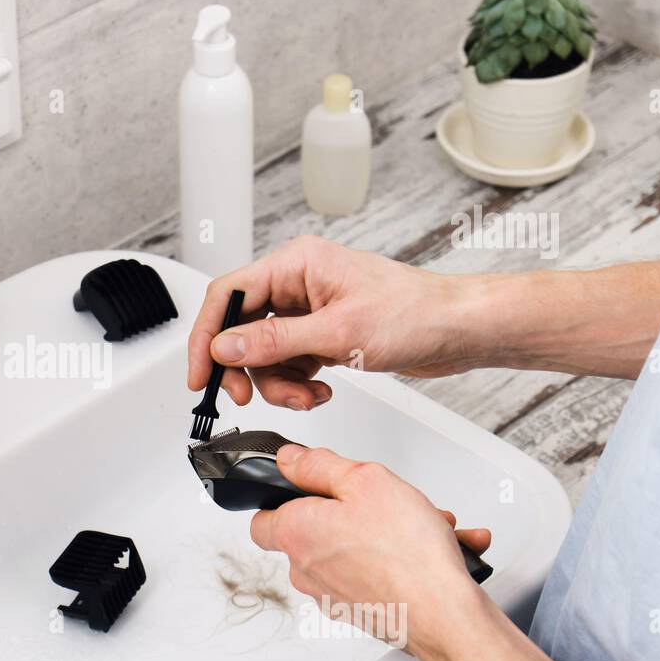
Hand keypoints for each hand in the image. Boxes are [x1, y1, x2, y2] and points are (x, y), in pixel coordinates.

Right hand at [187, 235, 481, 410]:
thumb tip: (224, 346)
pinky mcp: (323, 334)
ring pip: (264, 354)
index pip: (228, 295)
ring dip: (278, 383)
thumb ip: (274, 342)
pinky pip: (288, 363)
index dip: (207, 335)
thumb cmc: (416, 314)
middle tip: (245, 396)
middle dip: (245, 368)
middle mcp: (298, 283)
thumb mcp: (337, 333)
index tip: (200, 373)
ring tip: (307, 394)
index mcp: (297, 264)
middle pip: (242, 328)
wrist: (459, 331)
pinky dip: (297, 384)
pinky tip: (321, 390)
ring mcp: (310, 310)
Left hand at [251, 443, 490, 660]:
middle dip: (356, 513)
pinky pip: (378, 575)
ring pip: (355, 552)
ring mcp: (333, 596)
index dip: (283, 500)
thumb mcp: (365, 481)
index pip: (262, 519)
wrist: (444, 616)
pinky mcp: (361, 613)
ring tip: (428, 525)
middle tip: (389, 504)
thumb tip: (290, 460)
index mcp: (296, 534)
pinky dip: (405, 560)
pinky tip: (440, 549)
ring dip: (391, 534)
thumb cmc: (406, 554)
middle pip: (318, 531)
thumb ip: (319, 465)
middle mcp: (306, 571)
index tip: (309, 490)